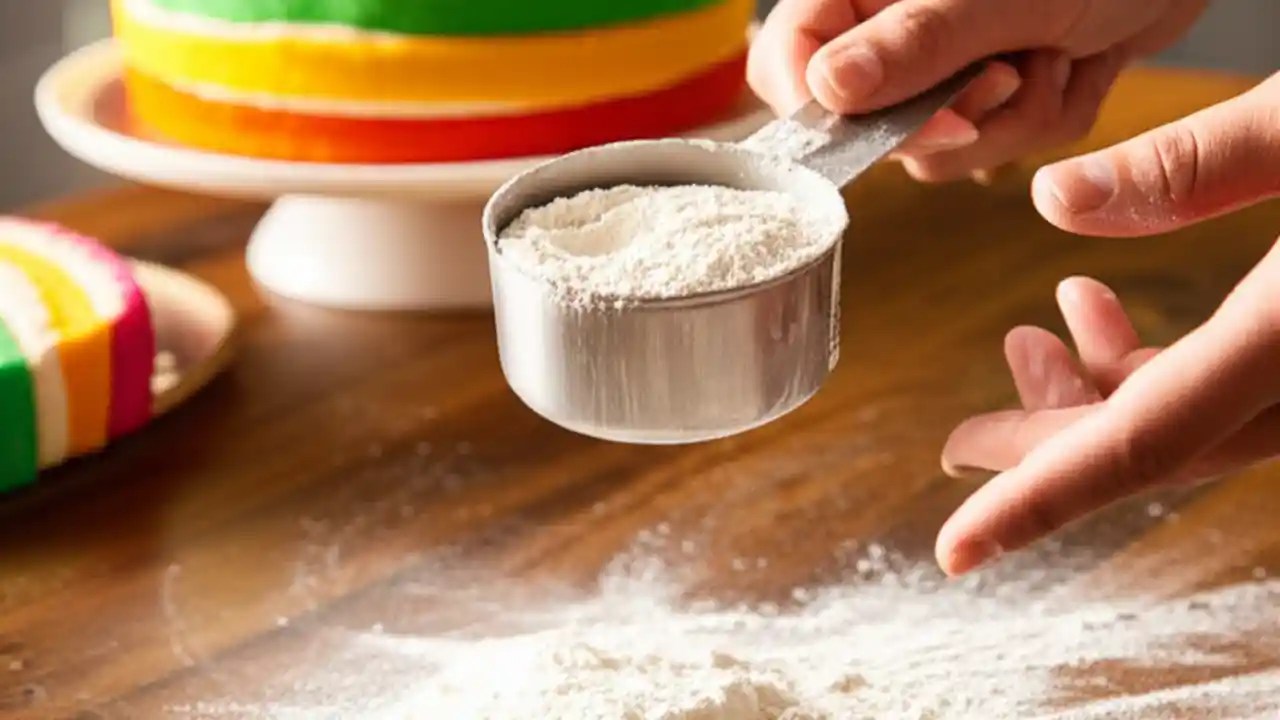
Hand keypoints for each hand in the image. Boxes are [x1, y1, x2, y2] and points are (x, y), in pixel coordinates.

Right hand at [748, 0, 1205, 182]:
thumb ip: (916, 42)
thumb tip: (826, 88)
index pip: (787, 63)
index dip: (828, 110)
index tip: (904, 122)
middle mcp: (892, 28)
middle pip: (871, 124)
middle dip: (957, 116)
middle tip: (1009, 70)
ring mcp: (942, 65)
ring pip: (940, 149)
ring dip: (1017, 119)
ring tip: (1056, 53)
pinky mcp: (990, 92)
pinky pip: (998, 148)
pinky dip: (1049, 117)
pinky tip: (1077, 64)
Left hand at [936, 72, 1279, 574]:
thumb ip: (1197, 165)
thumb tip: (1054, 200)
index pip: (1147, 440)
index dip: (1041, 501)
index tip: (962, 547)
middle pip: (1160, 443)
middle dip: (1051, 445)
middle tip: (963, 442)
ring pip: (1197, 416)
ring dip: (1101, 395)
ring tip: (1028, 343)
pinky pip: (1240, 383)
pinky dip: (1164, 362)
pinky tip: (1098, 308)